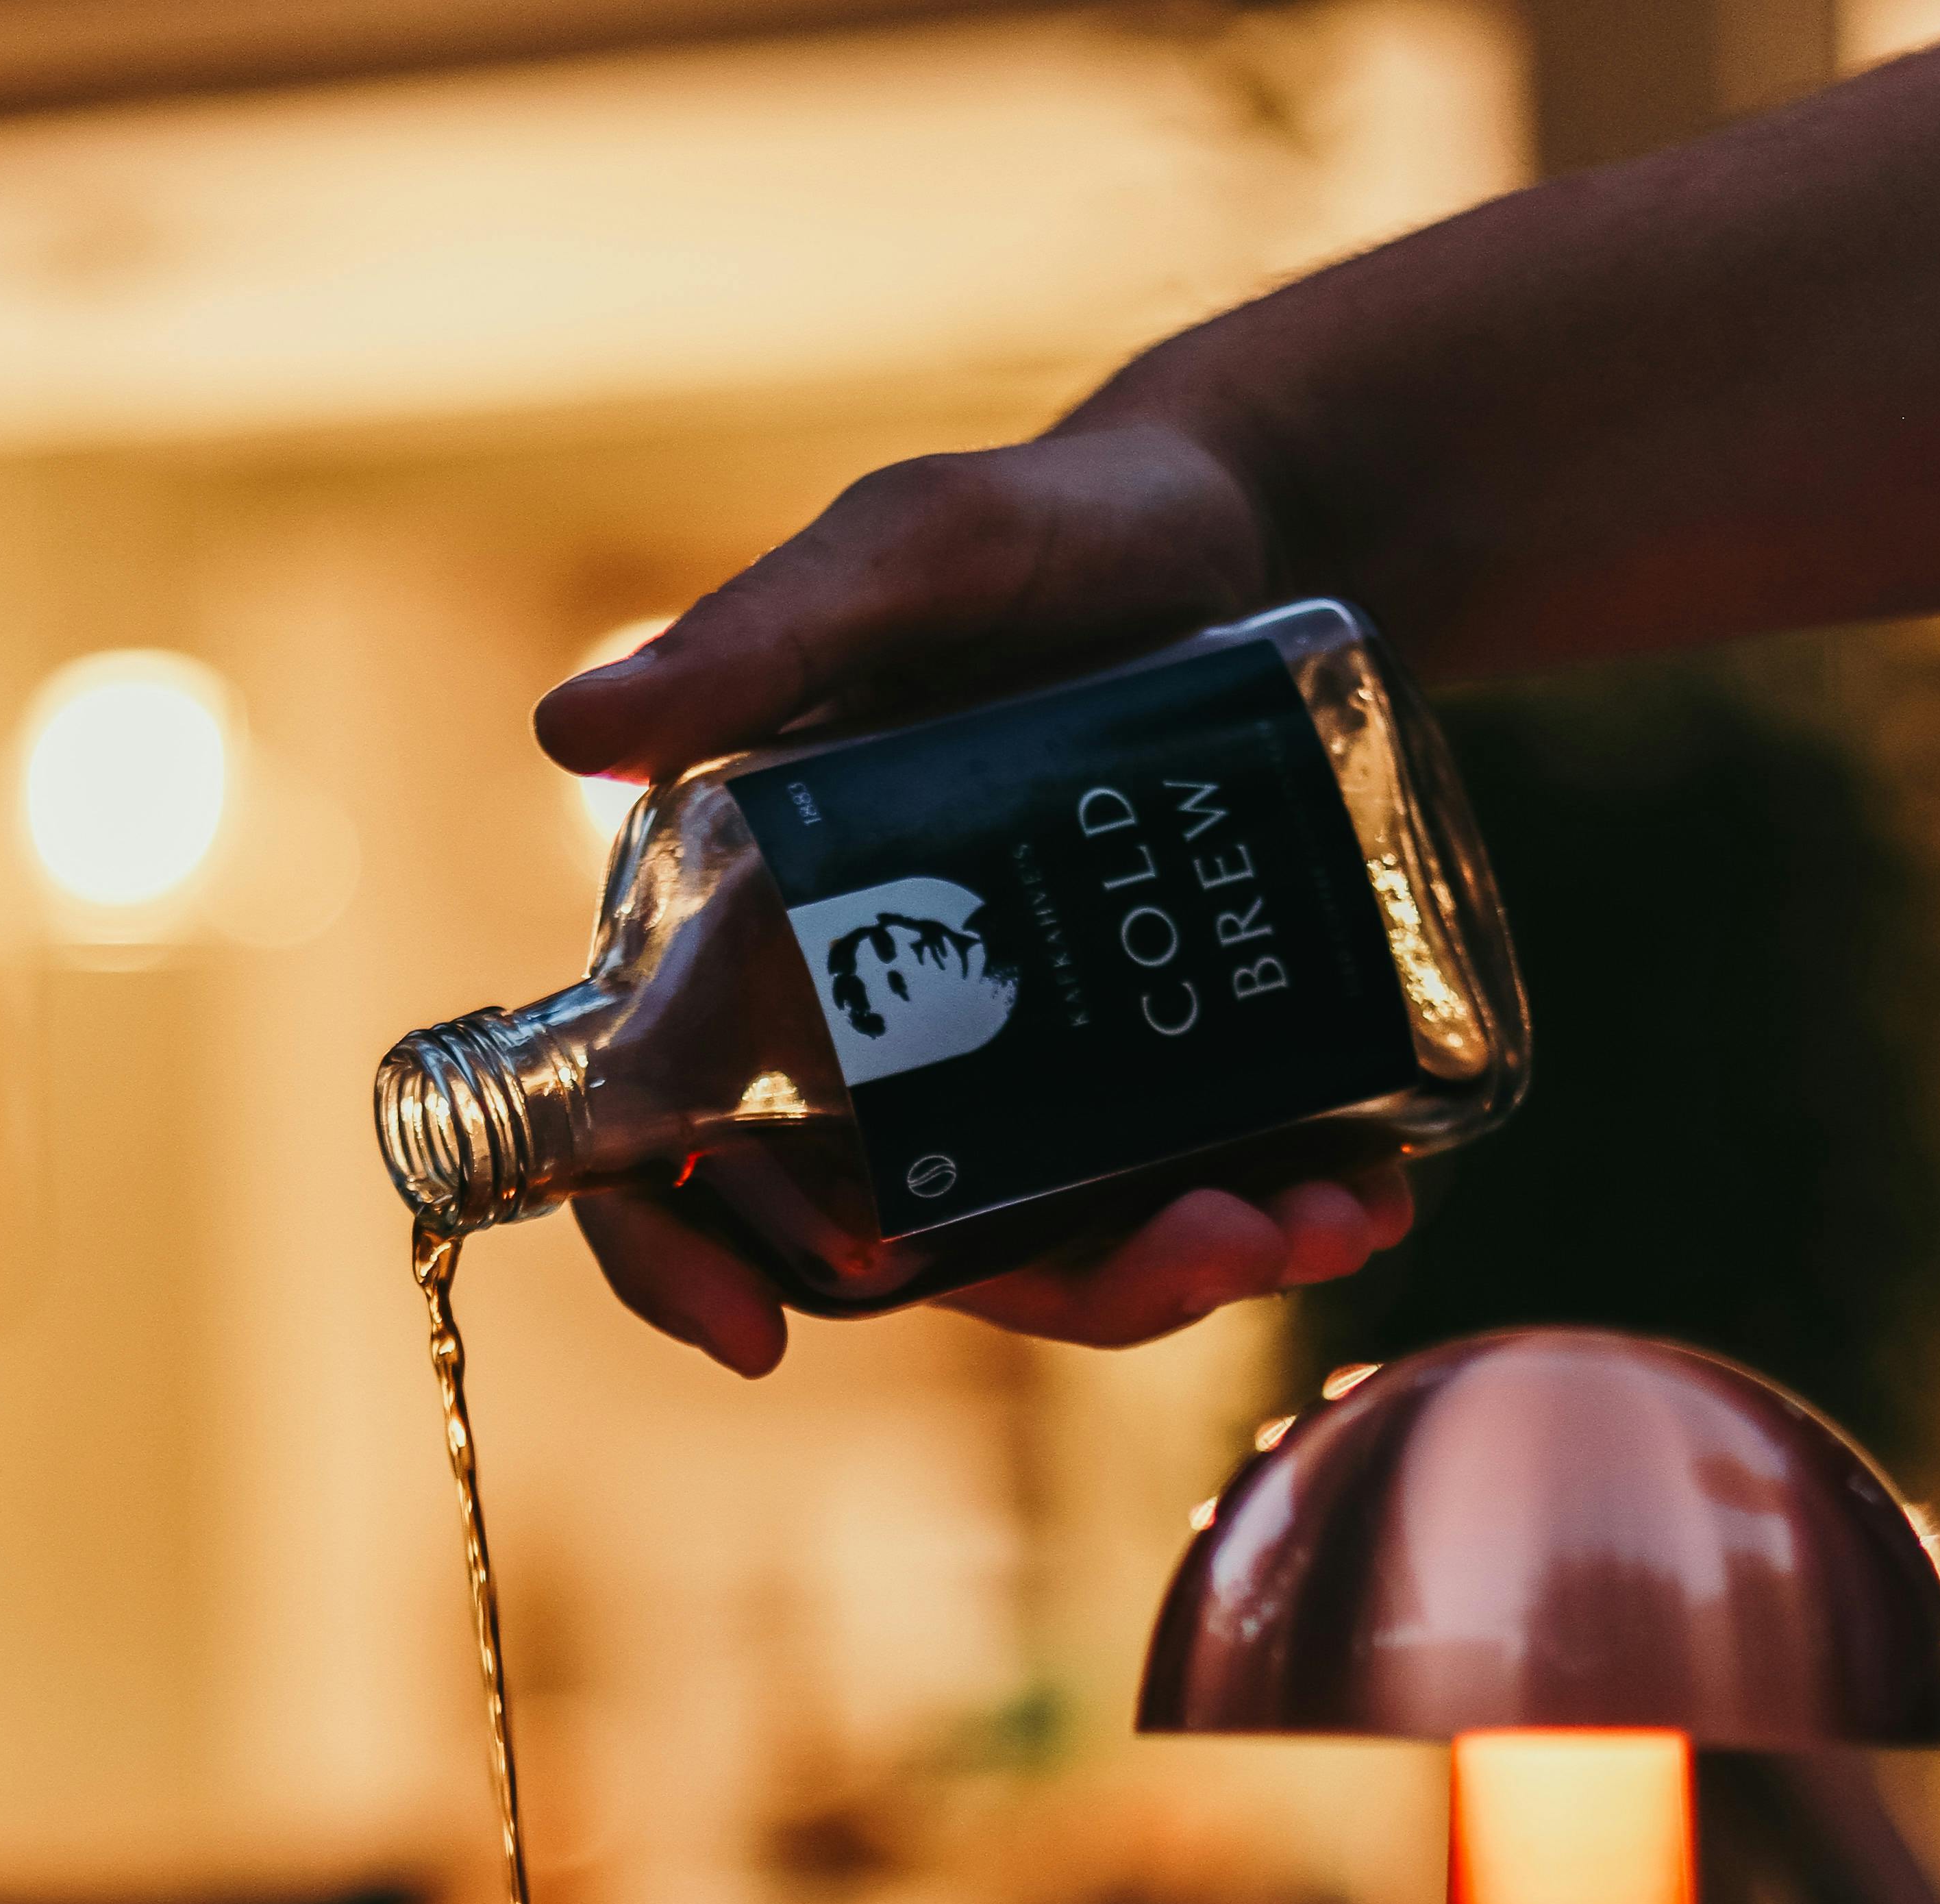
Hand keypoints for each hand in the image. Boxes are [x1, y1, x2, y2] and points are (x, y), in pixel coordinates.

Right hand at [535, 419, 1415, 1371]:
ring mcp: (1007, 1076)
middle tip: (1213, 1243)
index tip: (758, 1341)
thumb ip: (760, 636)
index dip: (679, 1264)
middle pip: (907, 1253)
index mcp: (747, 952)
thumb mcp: (912, 558)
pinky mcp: (1135, 1074)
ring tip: (1318, 1221)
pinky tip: (1367, 1197)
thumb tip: (572, 729)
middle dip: (1067, 1288)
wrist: (1246, 526)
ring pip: (1058, 1250)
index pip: (659, 1153)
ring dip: (1188, 1273)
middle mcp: (864, 1047)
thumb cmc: (1044, 530)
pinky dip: (1271, 1217)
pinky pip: (1172, 1196)